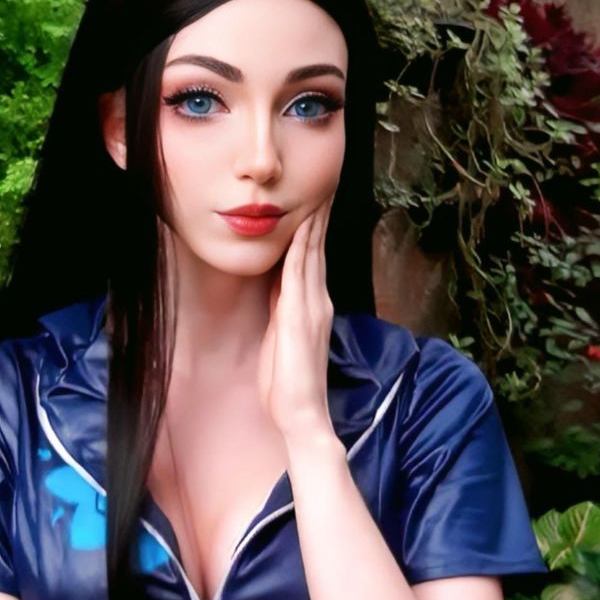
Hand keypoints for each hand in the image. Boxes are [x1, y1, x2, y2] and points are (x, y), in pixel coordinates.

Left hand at [256, 197, 334, 440]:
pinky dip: (301, 248)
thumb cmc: (288, 382)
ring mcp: (311, 307)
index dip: (315, 230)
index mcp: (314, 307)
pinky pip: (299, 274)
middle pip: (318, 250)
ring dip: (314, 224)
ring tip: (317, 195)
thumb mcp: (282, 337)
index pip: (314, 260)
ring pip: (312, 256)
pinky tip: (301, 228)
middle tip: (323, 185)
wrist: (301, 413)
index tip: (316, 203)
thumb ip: (282, 309)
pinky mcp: (299, 316)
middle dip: (319, 217)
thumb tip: (276, 285)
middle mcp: (318, 302)